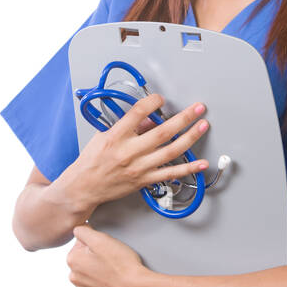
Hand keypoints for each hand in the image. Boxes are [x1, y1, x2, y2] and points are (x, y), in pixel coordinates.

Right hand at [62, 93, 210, 213]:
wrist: (83, 187)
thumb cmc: (92, 160)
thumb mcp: (104, 135)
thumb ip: (128, 125)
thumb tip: (150, 117)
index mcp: (116, 137)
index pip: (137, 113)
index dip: (152, 103)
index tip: (161, 98)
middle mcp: (129, 152)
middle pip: (162, 132)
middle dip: (184, 118)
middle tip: (198, 108)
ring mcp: (139, 168)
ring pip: (171, 151)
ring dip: (190, 137)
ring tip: (203, 126)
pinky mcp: (145, 180)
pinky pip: (170, 174)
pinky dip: (188, 169)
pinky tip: (202, 163)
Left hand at [66, 225, 147, 286]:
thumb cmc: (121, 263)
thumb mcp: (101, 239)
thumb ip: (83, 230)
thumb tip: (78, 230)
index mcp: (72, 260)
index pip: (80, 243)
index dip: (95, 242)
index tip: (106, 248)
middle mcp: (73, 277)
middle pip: (83, 259)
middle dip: (94, 257)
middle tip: (111, 258)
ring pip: (89, 274)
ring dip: (97, 271)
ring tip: (113, 270)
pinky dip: (102, 284)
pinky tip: (112, 281)